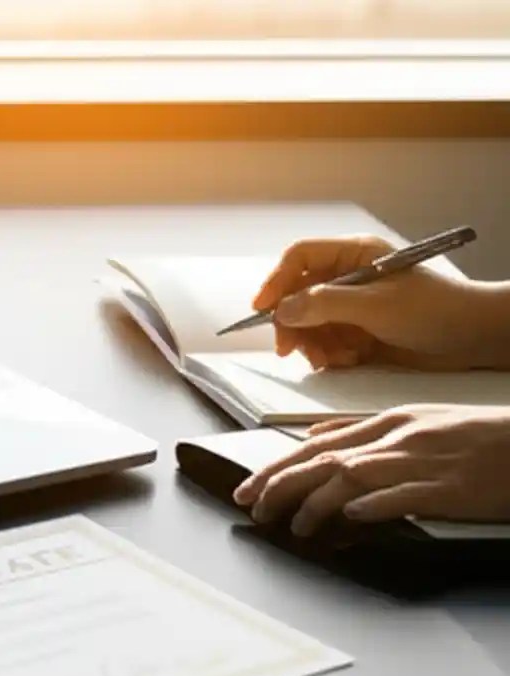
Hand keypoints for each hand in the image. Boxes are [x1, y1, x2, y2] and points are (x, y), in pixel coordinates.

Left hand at [233, 404, 509, 536]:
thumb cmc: (479, 434)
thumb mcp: (417, 419)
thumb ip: (362, 428)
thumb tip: (313, 435)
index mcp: (388, 422)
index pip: (318, 445)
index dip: (277, 467)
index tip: (250, 487)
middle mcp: (397, 438)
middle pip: (324, 460)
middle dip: (281, 484)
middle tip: (253, 508)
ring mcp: (423, 462)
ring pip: (354, 477)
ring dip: (316, 503)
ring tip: (293, 526)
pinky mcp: (450, 488)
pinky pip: (405, 495)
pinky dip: (374, 504)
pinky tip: (350, 516)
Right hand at [253, 235, 500, 370]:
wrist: (473, 339)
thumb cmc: (435, 310)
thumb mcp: (376, 305)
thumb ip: (325, 305)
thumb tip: (282, 311)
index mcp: (354, 256)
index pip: (299, 258)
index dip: (276, 281)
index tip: (262, 308)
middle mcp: (349, 277)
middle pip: (297, 295)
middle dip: (293, 323)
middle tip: (290, 349)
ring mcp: (353, 306)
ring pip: (308, 323)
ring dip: (313, 343)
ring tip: (334, 358)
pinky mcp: (359, 331)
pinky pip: (325, 342)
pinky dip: (329, 355)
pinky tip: (348, 360)